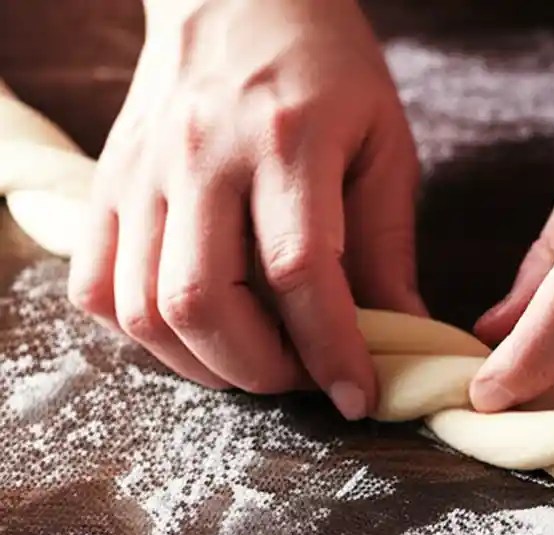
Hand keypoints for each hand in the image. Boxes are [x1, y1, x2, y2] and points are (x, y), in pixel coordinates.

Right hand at [68, 0, 424, 419]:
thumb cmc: (327, 69)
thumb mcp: (384, 145)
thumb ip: (389, 244)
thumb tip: (404, 334)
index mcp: (287, 141)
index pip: (300, 271)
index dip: (332, 351)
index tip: (360, 396)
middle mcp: (202, 157)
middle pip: (204, 302)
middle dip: (261, 370)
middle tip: (305, 377)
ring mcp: (143, 172)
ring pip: (144, 307)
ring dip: (204, 364)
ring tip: (257, 360)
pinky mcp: (108, 184)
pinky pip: (98, 287)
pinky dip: (144, 332)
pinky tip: (197, 328)